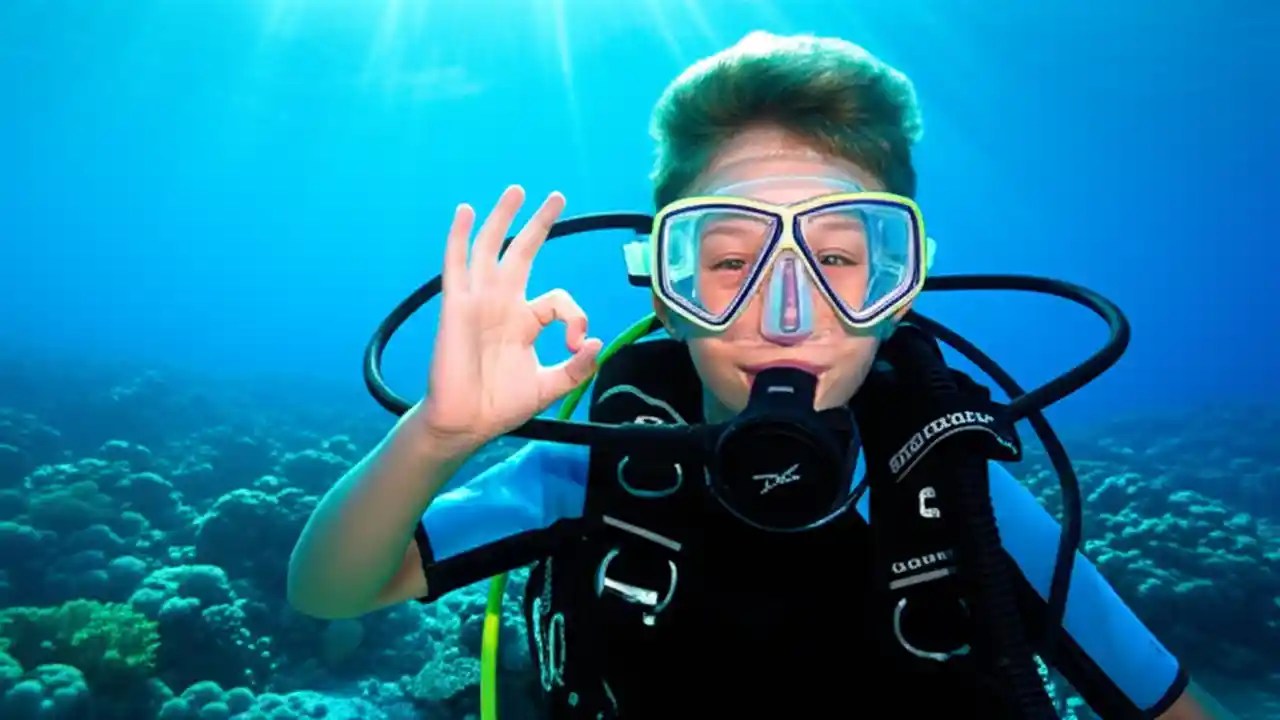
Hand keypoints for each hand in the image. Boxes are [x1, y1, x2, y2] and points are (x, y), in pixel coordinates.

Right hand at [413, 185, 601, 452]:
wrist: (466, 422)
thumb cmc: (501, 405)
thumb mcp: (551, 385)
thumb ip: (577, 367)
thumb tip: (596, 343)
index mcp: (525, 320)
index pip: (557, 299)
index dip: (575, 316)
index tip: (578, 343)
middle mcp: (502, 304)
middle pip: (522, 253)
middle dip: (539, 224)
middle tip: (556, 196)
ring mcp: (478, 302)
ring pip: (490, 249)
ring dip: (502, 218)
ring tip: (516, 191)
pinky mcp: (456, 306)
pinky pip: (457, 265)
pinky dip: (460, 237)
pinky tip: (466, 212)